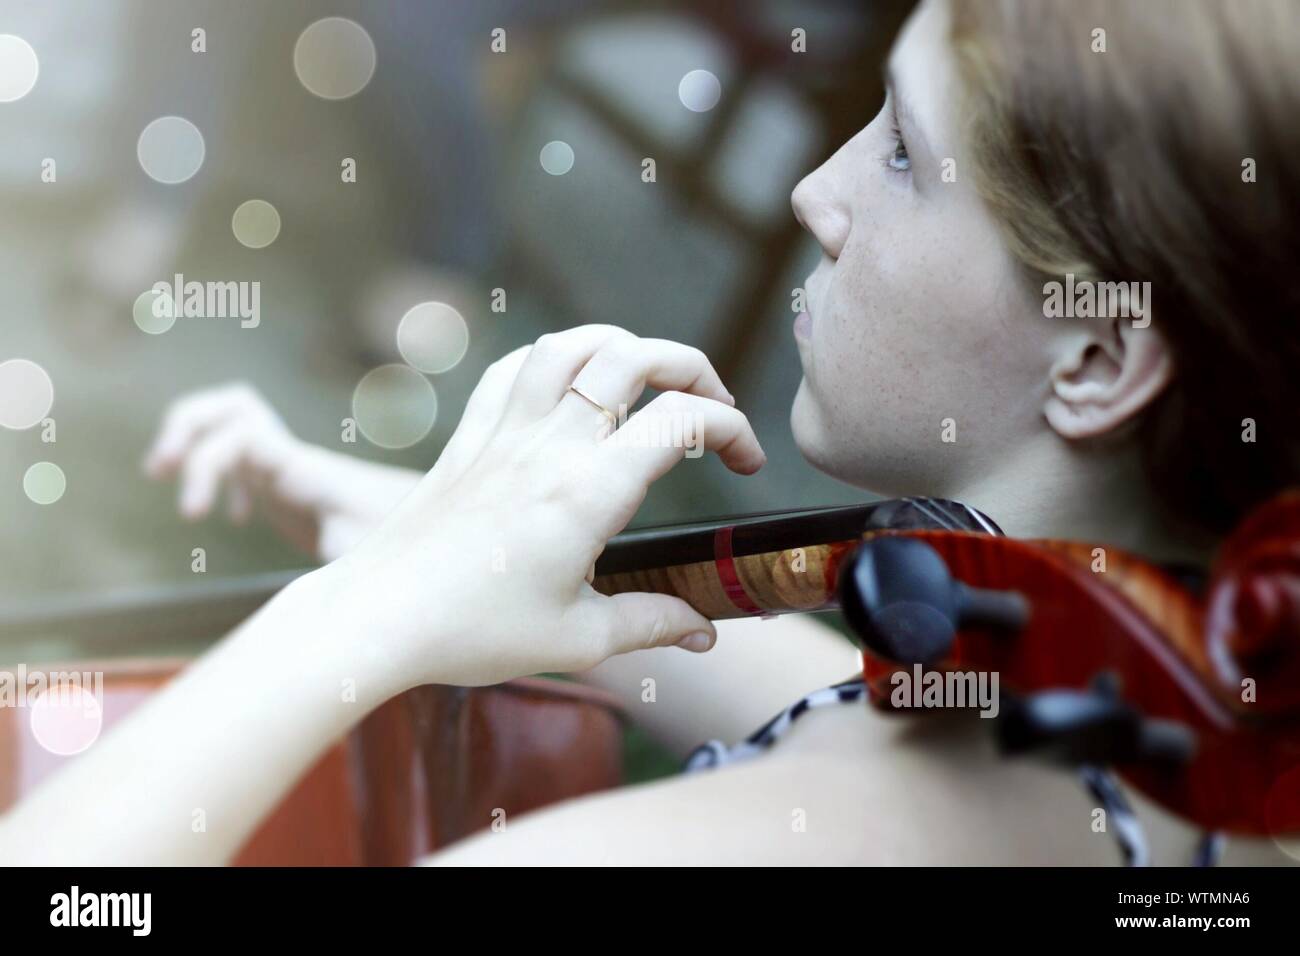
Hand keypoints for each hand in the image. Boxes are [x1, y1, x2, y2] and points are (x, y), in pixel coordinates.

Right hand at [143, 383, 420, 560]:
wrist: (445, 532)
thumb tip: (323, 600)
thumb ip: (340, 566)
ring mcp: (293, 468)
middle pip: (230, 406)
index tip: (193, 515)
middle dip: (185, 428)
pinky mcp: (294, 485)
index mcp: (306, 471)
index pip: (244, 438)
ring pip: (233, 422)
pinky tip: (236, 520)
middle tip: (159, 469)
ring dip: (192, 440)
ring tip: (162, 474)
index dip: (206, 464)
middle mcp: (295, 459)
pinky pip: (246, 457)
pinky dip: (222, 475)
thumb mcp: (368, 561)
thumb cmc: (408, 549)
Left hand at [318, 325, 765, 688]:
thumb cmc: (472, 632)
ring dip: (621, 345)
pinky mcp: (470, 437)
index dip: (732, 429)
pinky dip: (555, 358)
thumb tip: (703, 631)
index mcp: (587, 491)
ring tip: (648, 375)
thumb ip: (652, 623)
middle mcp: (549, 446)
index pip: (681, 421)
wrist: (379, 618)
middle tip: (712, 405)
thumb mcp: (578, 640)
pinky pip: (515, 368)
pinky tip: (569, 382)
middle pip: (633, 357)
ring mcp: (505, 433)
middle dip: (691, 366)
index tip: (745, 463)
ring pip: (571, 345)